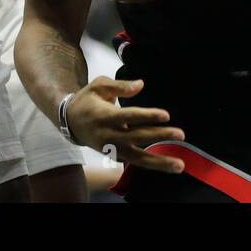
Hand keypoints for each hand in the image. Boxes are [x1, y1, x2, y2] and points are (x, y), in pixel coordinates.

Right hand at [66, 77, 185, 173]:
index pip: (130, 116)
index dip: (148, 116)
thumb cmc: (87, 100)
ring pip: (138, 158)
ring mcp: (112, 148)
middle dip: (160, 136)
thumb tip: (141, 84)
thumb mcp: (99, 85)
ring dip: (159, 162)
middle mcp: (109, 135)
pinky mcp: (115, 155)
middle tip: (181, 134)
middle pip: (138, 137)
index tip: (166, 115)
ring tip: (179, 165)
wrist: (69, 121)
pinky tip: (168, 166)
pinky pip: (134, 162)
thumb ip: (120, 86)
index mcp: (105, 116)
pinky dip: (151, 165)